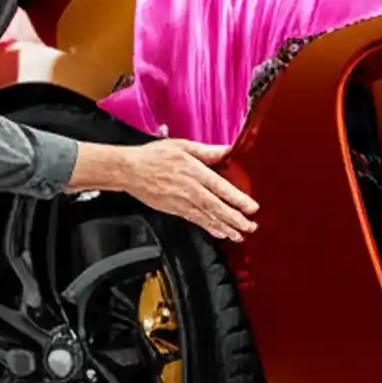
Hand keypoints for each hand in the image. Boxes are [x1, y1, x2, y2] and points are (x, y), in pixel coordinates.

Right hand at [113, 140, 258, 241]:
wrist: (129, 170)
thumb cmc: (155, 156)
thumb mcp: (183, 146)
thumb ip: (208, 151)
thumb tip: (228, 149)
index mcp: (195, 172)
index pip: (221, 188)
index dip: (237, 199)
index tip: (252, 208)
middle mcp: (190, 189)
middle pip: (217, 207)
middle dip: (235, 219)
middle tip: (250, 227)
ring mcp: (182, 202)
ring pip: (207, 217)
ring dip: (225, 228)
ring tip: (239, 236)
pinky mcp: (175, 210)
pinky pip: (195, 221)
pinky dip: (209, 228)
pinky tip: (220, 233)